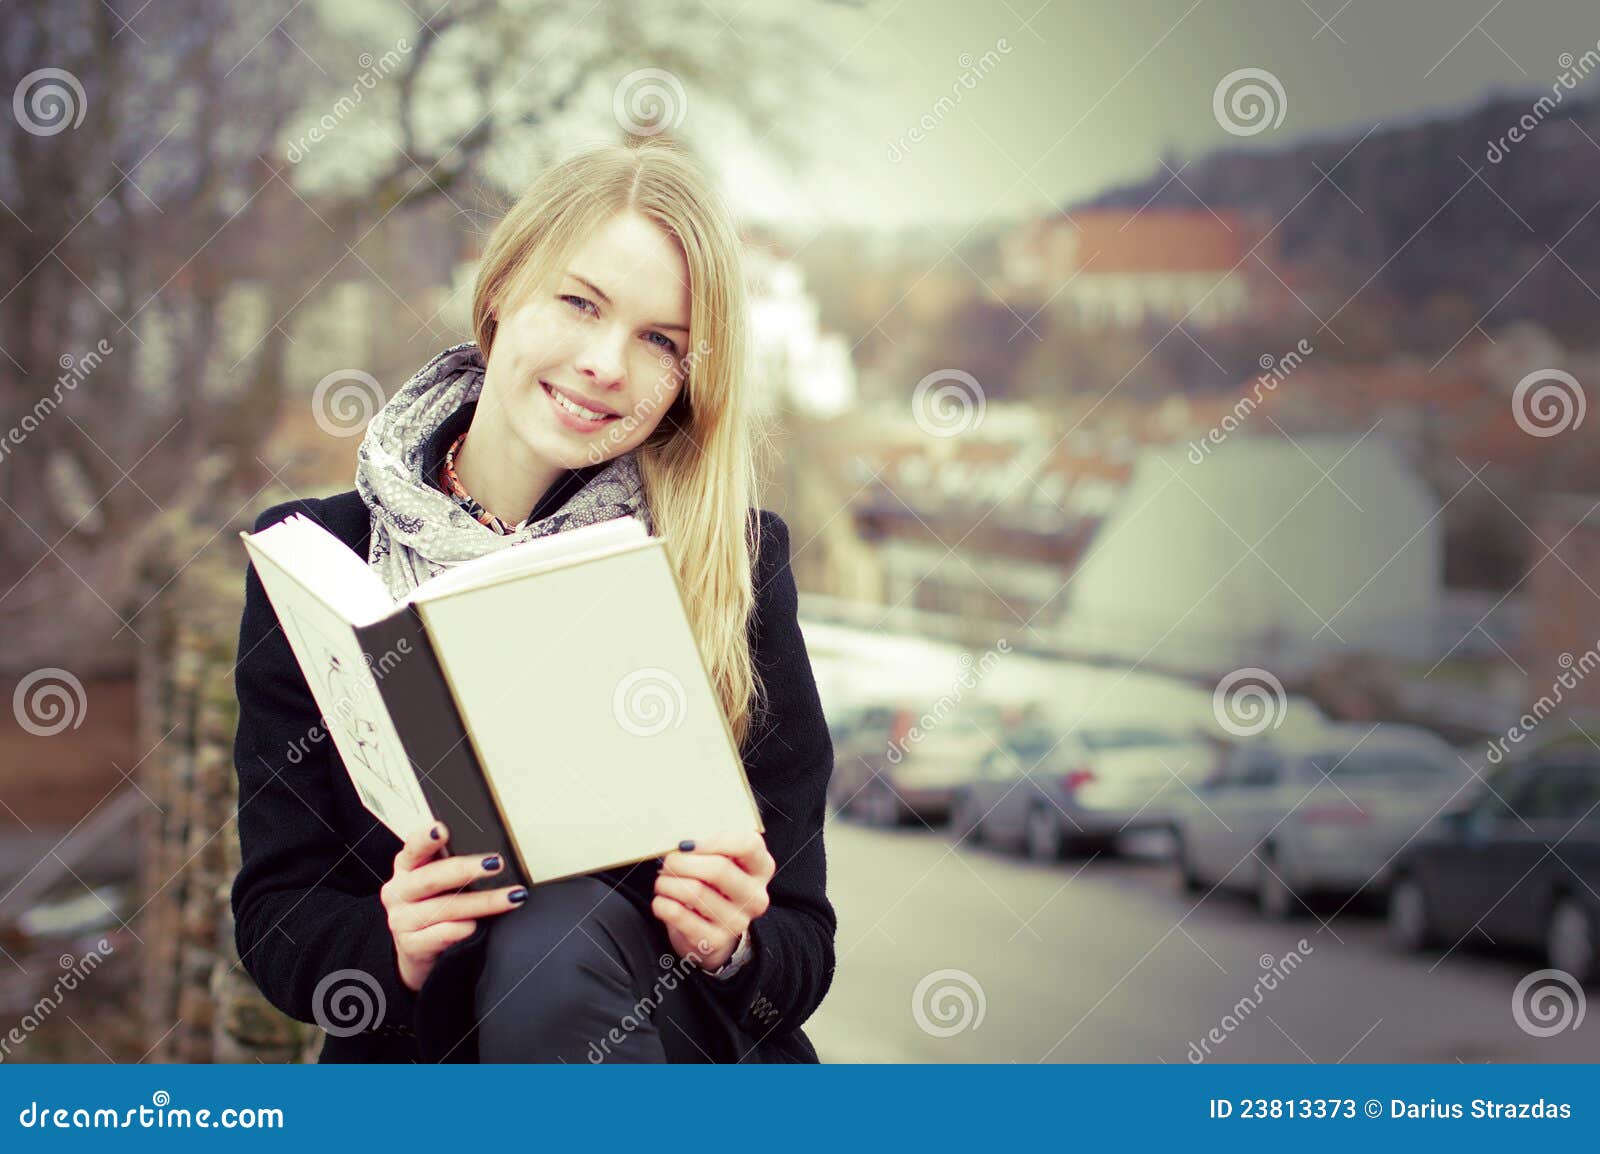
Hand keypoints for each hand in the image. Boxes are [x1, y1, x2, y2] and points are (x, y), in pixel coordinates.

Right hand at [382, 821, 526, 992]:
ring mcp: (401, 920)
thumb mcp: (435, 880)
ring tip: (511, 897)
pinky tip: (477, 925)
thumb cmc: (431, 904)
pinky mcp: (411, 945)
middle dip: (466, 870)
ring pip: (446, 908)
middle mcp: (399, 891)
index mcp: (406, 867)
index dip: (425, 838)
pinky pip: (443, 934)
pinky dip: (464, 928)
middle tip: (496, 863)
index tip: (441, 829)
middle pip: (431, 878)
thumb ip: (450, 863)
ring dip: (484, 902)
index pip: (413, 848)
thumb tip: (490, 854)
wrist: (415, 948)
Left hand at [652, 831, 773, 970]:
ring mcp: (737, 922)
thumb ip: (710, 843)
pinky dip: (662, 903)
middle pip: (718, 869)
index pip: (748, 845)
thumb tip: (681, 841)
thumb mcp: (723, 859)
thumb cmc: (714, 884)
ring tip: (663, 880)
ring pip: (694, 891)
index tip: (689, 843)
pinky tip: (663, 899)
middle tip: (669, 862)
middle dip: (683, 861)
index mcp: (762, 869)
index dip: (715, 840)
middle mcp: (755, 897)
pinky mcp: (714, 941)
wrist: (714, 930)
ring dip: (667, 882)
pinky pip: (678, 914)